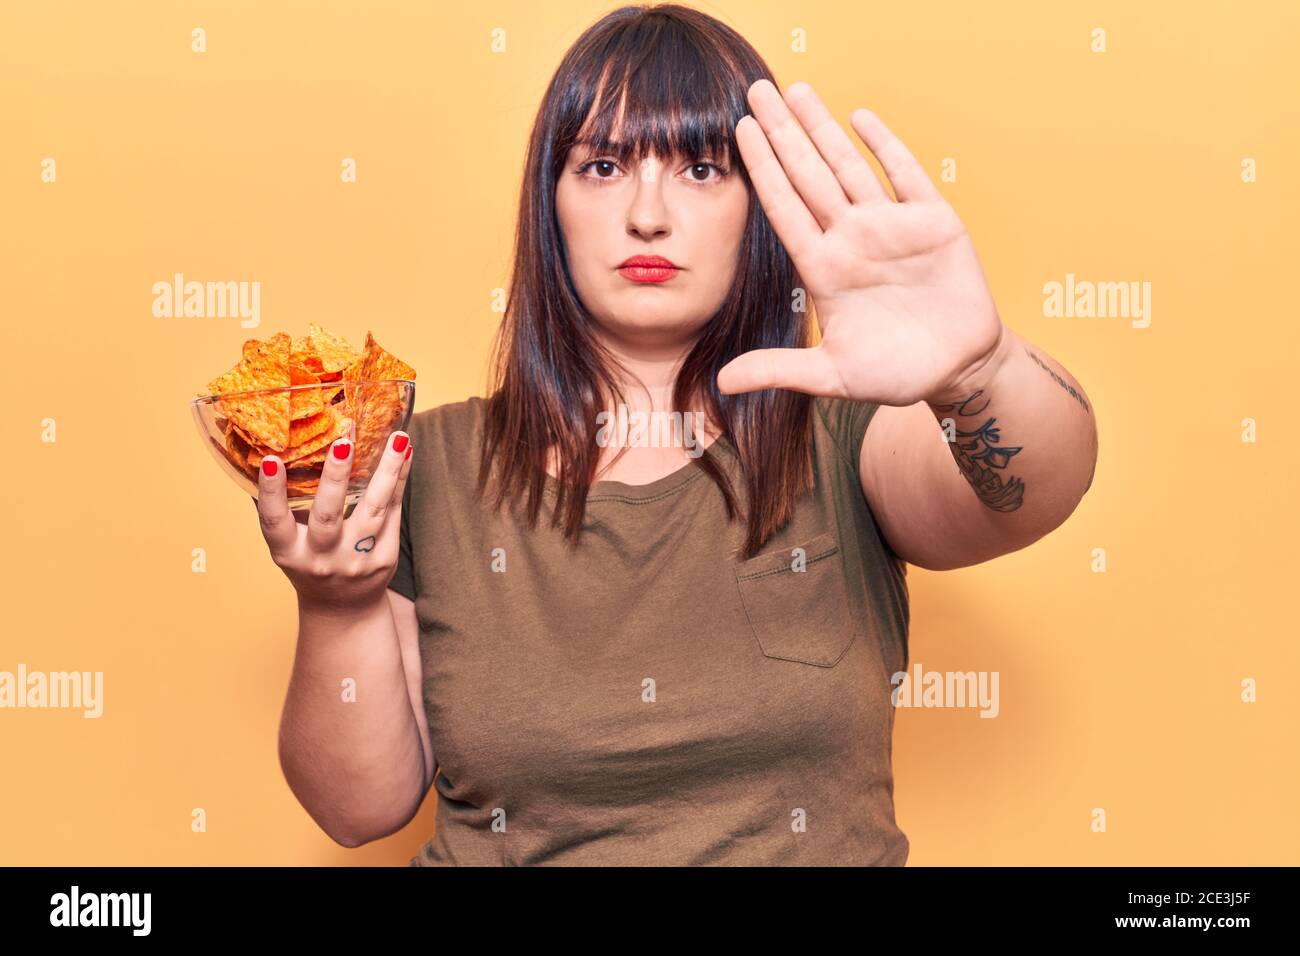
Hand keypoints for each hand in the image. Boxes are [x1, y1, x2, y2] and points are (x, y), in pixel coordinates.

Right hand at [254, 430, 413, 612]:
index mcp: (290, 553)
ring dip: (388, 471)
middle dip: (336, 477)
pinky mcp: (386, 557)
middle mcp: (323, 559)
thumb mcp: (288, 543)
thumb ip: (283, 507)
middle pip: (329, 517)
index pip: (275, 522)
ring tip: (398, 439)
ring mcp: (358, 560)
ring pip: (375, 511)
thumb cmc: (310, 563)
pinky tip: (406, 453)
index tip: (271, 461)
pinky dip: (400, 480)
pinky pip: (394, 512)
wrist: (343, 609)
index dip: (271, 493)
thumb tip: (265, 452)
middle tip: (343, 442)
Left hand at [717, 79, 1007, 406]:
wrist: (958, 368)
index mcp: (824, 269)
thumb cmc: (894, 373)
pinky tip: (860, 117)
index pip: (784, 208)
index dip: (763, 169)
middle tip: (756, 89)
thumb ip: (780, 369)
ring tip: (797, 90)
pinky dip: (885, 146)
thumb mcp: (832, 376)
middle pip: (808, 175)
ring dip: (824, 128)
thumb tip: (721, 383)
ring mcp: (890, 226)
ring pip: (849, 165)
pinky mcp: (933, 221)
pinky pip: (905, 174)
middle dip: (782, 132)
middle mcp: (851, 238)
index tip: (738, 132)